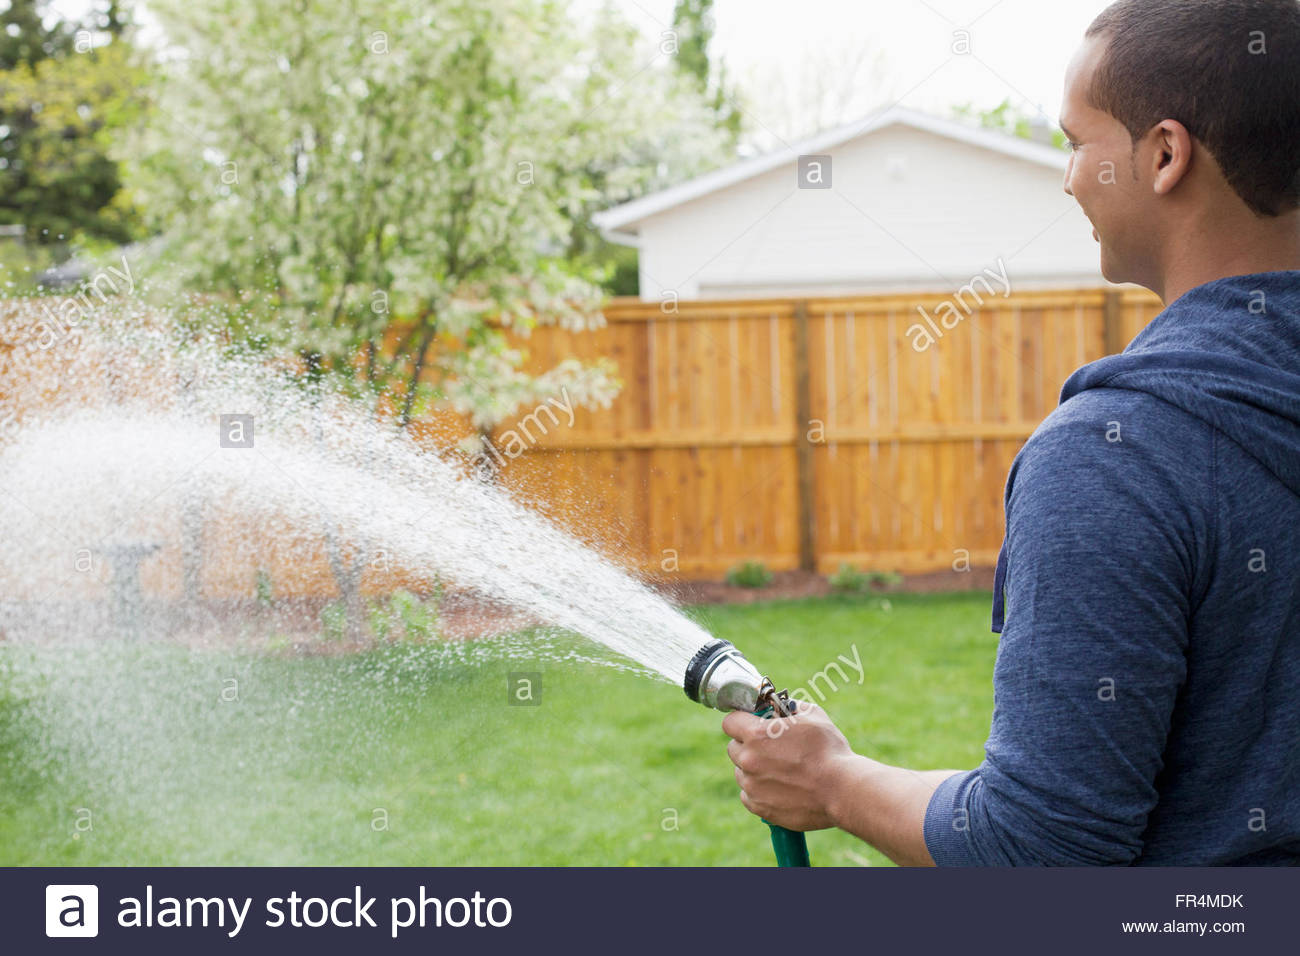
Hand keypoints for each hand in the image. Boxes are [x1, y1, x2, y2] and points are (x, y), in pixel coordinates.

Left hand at [722, 701, 857, 831]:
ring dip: (753, 769)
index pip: (730, 722)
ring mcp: (752, 786)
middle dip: (747, 745)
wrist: (842, 790)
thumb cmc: (829, 750)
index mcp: (756, 734)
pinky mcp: (760, 807)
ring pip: (741, 773)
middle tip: (770, 747)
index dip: (741, 721)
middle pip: (733, 748)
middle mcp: (749, 760)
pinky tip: (779, 787)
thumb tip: (780, 706)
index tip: (750, 723)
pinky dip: (759, 791)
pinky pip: (748, 795)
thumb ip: (789, 707)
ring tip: (780, 770)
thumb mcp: (812, 715)